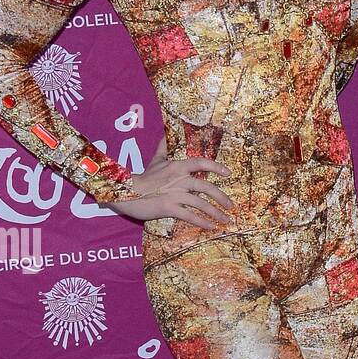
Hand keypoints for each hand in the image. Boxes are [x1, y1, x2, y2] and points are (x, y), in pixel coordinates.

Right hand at [109, 135, 233, 230]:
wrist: (126, 193)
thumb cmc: (143, 177)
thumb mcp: (156, 160)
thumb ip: (164, 148)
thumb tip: (166, 131)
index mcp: (177, 167)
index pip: (201, 163)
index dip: (216, 167)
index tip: (228, 173)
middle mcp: (179, 179)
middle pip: (206, 187)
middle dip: (221, 197)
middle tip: (231, 205)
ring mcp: (174, 194)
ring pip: (200, 204)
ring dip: (216, 212)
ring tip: (226, 219)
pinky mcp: (168, 208)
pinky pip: (189, 216)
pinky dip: (202, 222)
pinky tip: (211, 226)